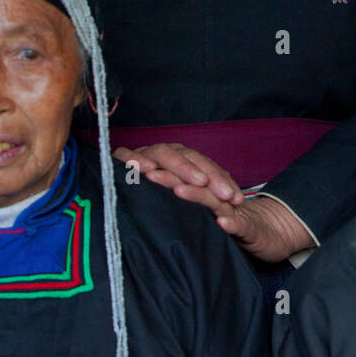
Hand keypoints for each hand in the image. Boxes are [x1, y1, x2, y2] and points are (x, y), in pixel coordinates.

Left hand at [113, 143, 313, 261]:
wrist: (272, 232)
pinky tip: (223, 223)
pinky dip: (233, 223)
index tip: (135, 170)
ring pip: (215, 201)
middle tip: (149, 173)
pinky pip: (243, 226)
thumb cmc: (229, 224)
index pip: (180, 178)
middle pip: (195, 183)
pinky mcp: (253, 230)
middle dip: (172, 177)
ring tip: (178, 191)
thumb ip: (176, 209)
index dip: (159, 172)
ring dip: (198, 195)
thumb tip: (142, 201)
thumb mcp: (199, 217)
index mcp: (204, 193)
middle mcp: (218, 198)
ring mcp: (235, 212)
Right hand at [113, 143, 244, 207]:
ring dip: (181, 166)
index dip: (221, 180)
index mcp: (180, 158)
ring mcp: (143, 153)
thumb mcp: (181, 195)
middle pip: (189, 157)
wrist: (118, 180)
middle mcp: (165, 153)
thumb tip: (234, 203)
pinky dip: (137, 160)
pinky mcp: (119, 159)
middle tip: (223, 194)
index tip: (237, 199)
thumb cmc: (154, 194)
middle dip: (208, 174)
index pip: (204, 165)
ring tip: (198, 182)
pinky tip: (147, 170)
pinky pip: (126, 156)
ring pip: (164, 153)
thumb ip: (202, 195)